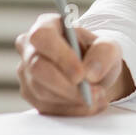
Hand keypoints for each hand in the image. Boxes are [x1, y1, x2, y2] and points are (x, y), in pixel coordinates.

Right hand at [15, 13, 134, 115]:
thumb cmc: (97, 54)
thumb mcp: (109, 47)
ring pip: (41, 91)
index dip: (60, 56)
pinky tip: (88, 105)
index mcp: (47, 25)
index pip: (43, 37)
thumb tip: (90, 73)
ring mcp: (26, 71)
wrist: (93, 72)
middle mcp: (29, 47)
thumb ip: (104, 53)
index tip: (81, 75)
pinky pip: (45, 107)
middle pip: (37, 67)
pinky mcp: (29, 93)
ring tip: (98, 98)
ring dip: (72, 100)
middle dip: (66, 86)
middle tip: (93, 93)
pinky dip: (70, 110)